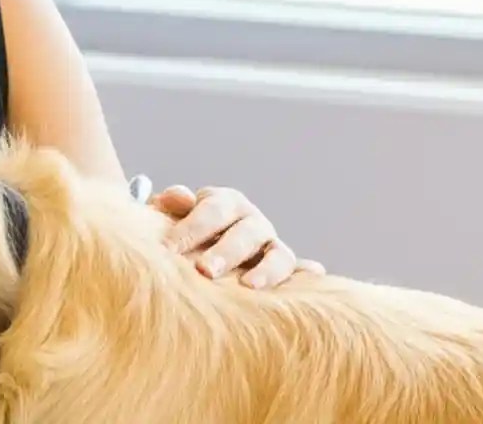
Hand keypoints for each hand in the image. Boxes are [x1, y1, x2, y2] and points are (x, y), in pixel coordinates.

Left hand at [151, 185, 325, 288]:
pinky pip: (299, 273)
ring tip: (250, 286)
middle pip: (244, 233)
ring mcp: (271, 246)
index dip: (190, 228)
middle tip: (204, 271)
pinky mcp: (283, 271)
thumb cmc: (182, 233)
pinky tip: (314, 277)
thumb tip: (178, 197)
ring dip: (267, 269)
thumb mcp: (174, 215)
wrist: (201, 251)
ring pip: (278, 255)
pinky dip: (308, 274)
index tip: (168, 248)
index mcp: (225, 203)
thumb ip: (173, 204)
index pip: (212, 210)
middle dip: (225, 252)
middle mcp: (252, 222)